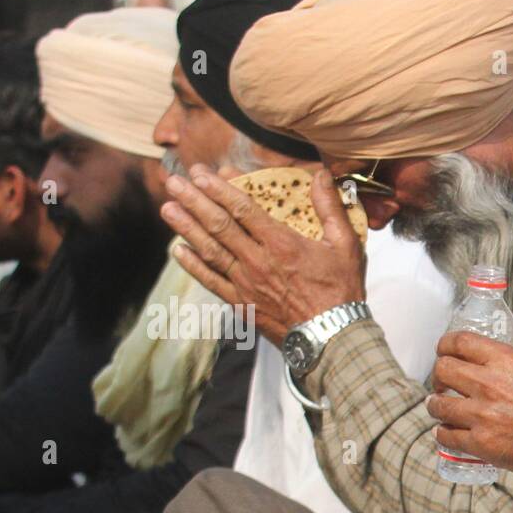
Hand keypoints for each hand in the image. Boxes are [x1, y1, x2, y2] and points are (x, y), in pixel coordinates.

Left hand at [161, 166, 365, 345]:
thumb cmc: (341, 291)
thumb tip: (321, 174)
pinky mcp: (241, 305)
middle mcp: (257, 261)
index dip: (218, 188)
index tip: (200, 173)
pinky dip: (193, 265)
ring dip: (186, 228)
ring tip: (167, 208)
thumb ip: (330, 207)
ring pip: (210, 250)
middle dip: (194, 201)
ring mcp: (246, 284)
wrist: (331, 339)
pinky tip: (177, 250)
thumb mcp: (346, 245)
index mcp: (281, 243)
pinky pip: (212, 282)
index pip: (242, 209)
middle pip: (219, 225)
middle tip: (173, 182)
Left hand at [427, 332, 512, 480]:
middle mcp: (490, 383)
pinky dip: (443, 433)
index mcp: (507, 361)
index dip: (445, 345)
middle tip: (443, 383)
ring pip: (437, 404)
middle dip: (438, 375)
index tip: (443, 351)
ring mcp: (482, 415)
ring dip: (436, 405)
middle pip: (442, 369)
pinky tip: (449, 432)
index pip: (459, 342)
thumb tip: (496, 368)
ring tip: (442, 408)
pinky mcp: (480, 443)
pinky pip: (445, 435)